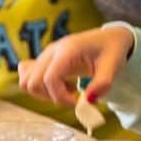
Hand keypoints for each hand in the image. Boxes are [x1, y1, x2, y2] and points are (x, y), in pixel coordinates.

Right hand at [17, 26, 134, 105]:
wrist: (109, 38)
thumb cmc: (111, 50)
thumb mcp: (113, 67)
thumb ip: (102, 85)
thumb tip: (88, 101)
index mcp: (67, 51)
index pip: (49, 78)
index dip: (60, 97)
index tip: (77, 102)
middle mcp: (51, 51)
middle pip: (32, 81)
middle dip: (50, 97)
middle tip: (72, 97)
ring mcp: (46, 55)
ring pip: (27, 81)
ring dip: (44, 93)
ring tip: (67, 90)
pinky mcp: (45, 60)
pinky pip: (29, 76)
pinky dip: (40, 87)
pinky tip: (60, 85)